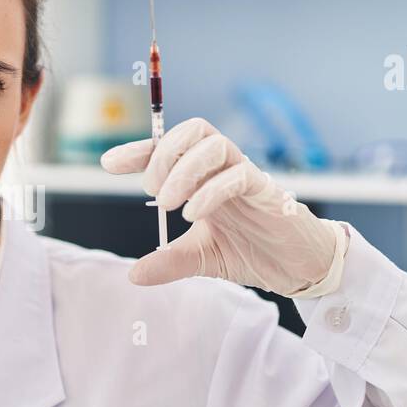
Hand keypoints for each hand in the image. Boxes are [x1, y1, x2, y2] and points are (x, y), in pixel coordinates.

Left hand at [100, 117, 346, 295]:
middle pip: (193, 132)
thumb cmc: (254, 252)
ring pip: (214, 144)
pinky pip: (238, 175)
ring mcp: (246, 177)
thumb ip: (169, 262)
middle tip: (149, 190)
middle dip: (162, 154)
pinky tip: (193, 213)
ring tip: (168, 202)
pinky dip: (210, 190)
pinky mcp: (267, 192)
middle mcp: (223, 170)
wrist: (298, 270)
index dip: (139, 151)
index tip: (108, 163)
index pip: (170, 151)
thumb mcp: (202, 259)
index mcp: (205, 179)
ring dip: (183, 169)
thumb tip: (132, 275)